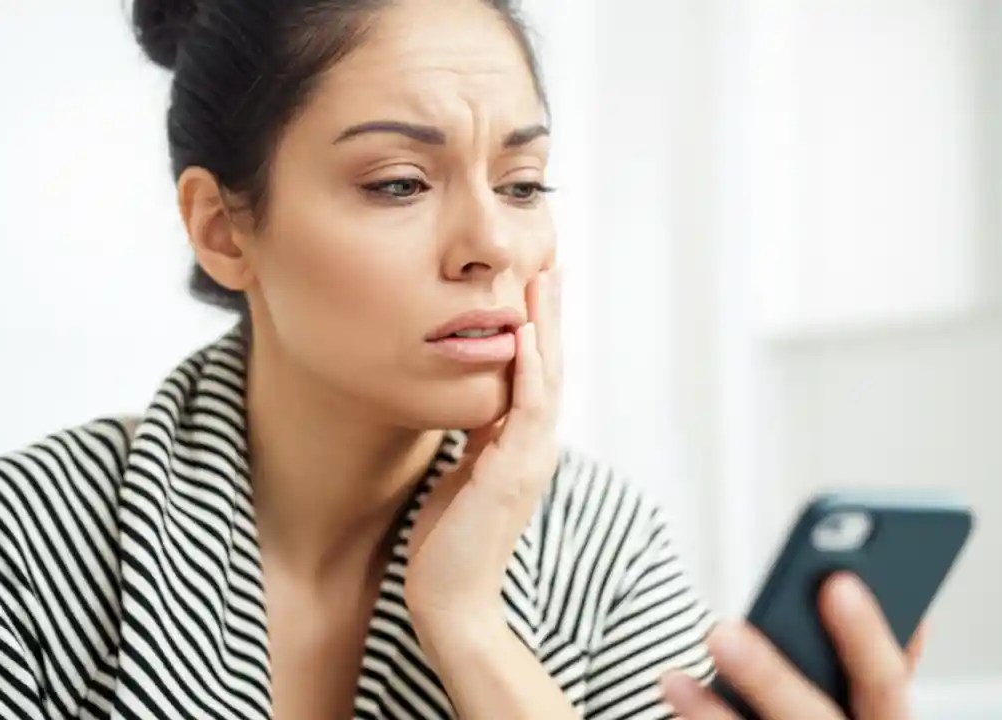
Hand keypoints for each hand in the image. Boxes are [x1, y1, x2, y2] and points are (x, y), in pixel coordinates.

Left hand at [405, 269, 562, 643]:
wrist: (452, 602)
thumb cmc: (449, 544)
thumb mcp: (462, 475)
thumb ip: (474, 441)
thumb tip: (472, 407)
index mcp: (521, 448)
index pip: (536, 377)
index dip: (538, 331)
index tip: (534, 288)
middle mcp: (534, 449)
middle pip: (550, 368)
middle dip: (550, 315)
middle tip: (552, 265)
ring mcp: (528, 461)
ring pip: (546, 379)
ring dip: (546, 327)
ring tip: (544, 280)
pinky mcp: (510, 474)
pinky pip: (527, 410)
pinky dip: (530, 369)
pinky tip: (525, 333)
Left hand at [662, 573, 926, 718]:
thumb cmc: (832, 718)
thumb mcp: (865, 701)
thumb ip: (861, 658)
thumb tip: (858, 585)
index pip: (885, 680)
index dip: (865, 636)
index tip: (837, 583)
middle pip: (812, 718)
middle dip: (769, 677)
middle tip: (722, 632)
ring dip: (714, 717)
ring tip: (673, 678)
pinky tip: (672, 709)